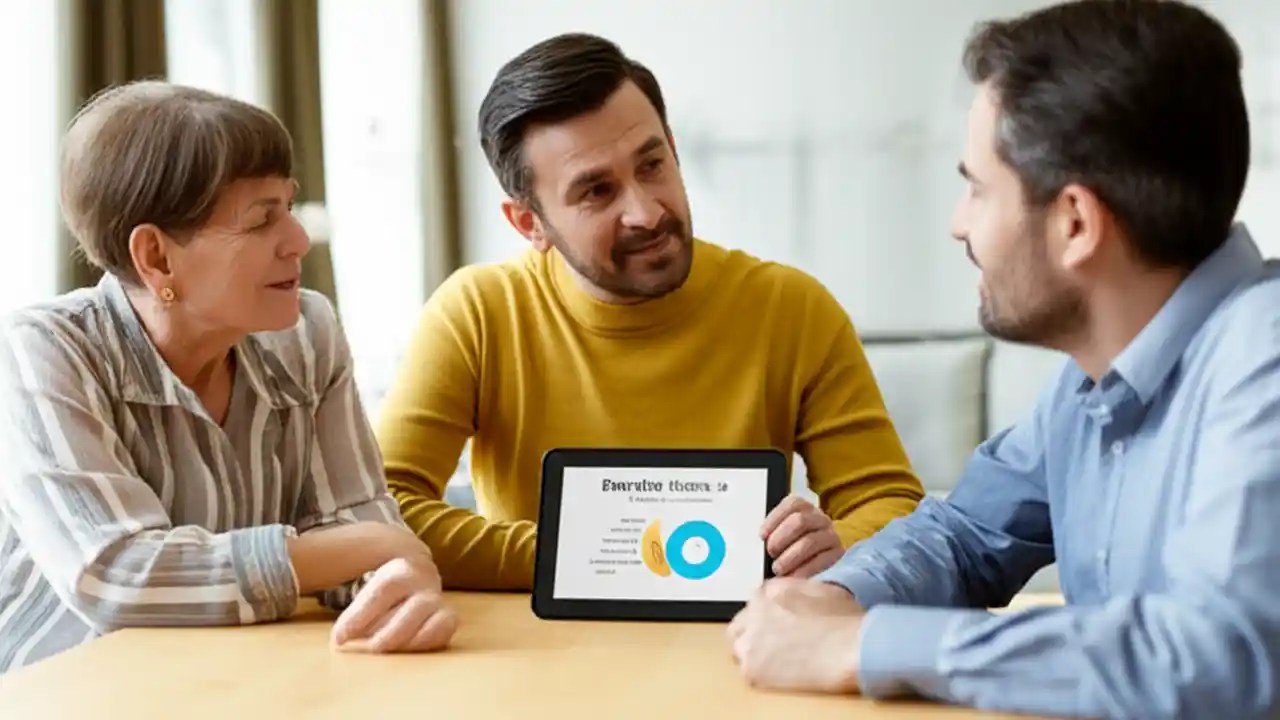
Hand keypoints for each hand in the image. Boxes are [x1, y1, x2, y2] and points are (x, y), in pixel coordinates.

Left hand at [330, 553, 457, 652]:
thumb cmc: (385, 591)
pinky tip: (408, 649)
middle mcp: (422, 583)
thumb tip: (340, 641)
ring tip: (387, 651)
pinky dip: (427, 642)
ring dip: (408, 641)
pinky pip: (443, 630)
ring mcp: (437, 599)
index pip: (380, 594)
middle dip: (390, 634)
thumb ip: (353, 616)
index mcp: (398, 573)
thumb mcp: (367, 592)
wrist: (419, 571)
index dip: (359, 618)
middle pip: (411, 610)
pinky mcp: (449, 616)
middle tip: (371, 648)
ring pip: (431, 621)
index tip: (339, 639)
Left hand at [728, 579, 863, 693]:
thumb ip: (798, 590)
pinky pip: (746, 669)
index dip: (769, 613)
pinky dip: (760, 672)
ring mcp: (750, 641)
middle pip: (742, 622)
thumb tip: (795, 599)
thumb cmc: (845, 621)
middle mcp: (753, 611)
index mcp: (770, 591)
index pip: (757, 600)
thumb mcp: (822, 590)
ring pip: (739, 645)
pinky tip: (779, 674)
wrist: (850, 648)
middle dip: (754, 630)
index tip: (777, 623)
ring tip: (776, 660)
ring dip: (753, 650)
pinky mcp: (752, 668)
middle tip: (773, 643)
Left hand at [761, 496, 843, 576]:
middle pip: (800, 520)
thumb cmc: (791, 555)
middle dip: (780, 538)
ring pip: (810, 541)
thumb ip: (771, 536)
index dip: (775, 519)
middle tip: (771, 552)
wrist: (814, 578)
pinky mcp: (838, 555)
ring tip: (779, 569)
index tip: (762, 535)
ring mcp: (831, 536)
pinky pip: (822, 560)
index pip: (793, 504)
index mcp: (805, 510)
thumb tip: (761, 540)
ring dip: (790, 557)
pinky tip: (794, 577)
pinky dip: (804, 569)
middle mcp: (820, 520)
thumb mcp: (781, 541)